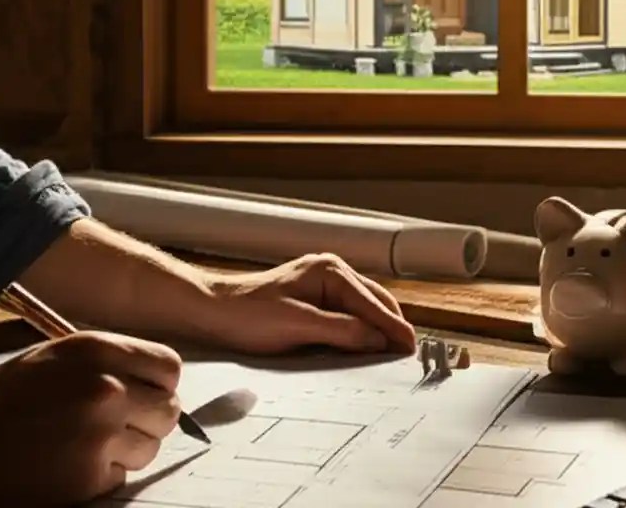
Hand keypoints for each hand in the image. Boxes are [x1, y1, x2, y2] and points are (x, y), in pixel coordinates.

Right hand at [0, 332, 182, 505]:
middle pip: (168, 411)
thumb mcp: (57, 359)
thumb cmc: (0, 401)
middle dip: (148, 422)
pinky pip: (120, 478)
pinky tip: (67, 466)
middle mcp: (106, 388)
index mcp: (97, 350)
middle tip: (117, 428)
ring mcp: (100, 435)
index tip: (144, 395)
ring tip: (82, 446)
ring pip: (149, 449)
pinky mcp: (89, 478)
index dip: (159, 385)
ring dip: (125, 452)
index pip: (168, 367)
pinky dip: (101, 477)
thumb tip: (157, 384)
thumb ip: (109, 364)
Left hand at [202, 253, 417, 354]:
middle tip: (410, 353)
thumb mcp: (298, 325)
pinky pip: (349, 312)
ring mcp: (324, 282)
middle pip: (376, 300)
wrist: (213, 310)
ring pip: (365, 305)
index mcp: (331, 272)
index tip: (412, 349)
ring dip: (379, 326)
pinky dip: (362, 327)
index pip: (373, 303)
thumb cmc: (249, 315)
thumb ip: (342, 330)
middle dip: (393, 325)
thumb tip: (378, 339)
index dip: (394, 328)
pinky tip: (367, 343)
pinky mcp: (315, 296)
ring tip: (394, 351)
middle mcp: (332, 271)